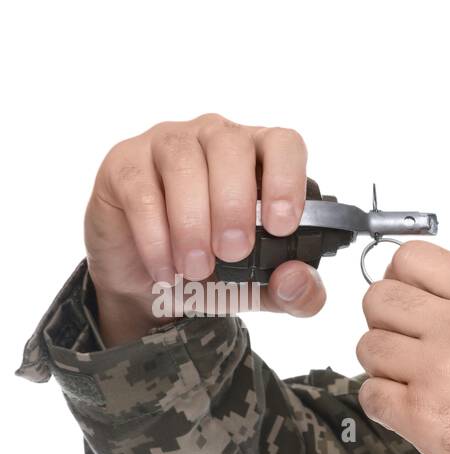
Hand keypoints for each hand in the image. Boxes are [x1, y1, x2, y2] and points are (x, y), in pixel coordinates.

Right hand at [85, 113, 327, 346]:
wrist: (151, 287)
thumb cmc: (216, 270)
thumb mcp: (263, 290)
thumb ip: (296, 293)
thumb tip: (298, 281)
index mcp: (259, 159)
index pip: (283, 143)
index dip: (286, 178)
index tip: (280, 226)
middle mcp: (214, 139)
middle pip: (230, 146)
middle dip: (234, 204)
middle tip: (233, 252)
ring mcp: (166, 144)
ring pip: (182, 161)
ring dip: (192, 221)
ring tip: (196, 268)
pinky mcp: (124, 165)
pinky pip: (140, 189)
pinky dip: (155, 235)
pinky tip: (165, 269)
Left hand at [357, 242, 449, 453]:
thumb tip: (437, 291)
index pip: (409, 259)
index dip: (397, 278)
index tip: (405, 300)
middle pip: (378, 299)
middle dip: (384, 321)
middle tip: (404, 344)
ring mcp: (435, 372)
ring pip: (368, 347)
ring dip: (384, 365)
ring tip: (413, 381)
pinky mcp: (420, 416)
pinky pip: (371, 394)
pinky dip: (385, 403)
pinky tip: (412, 409)